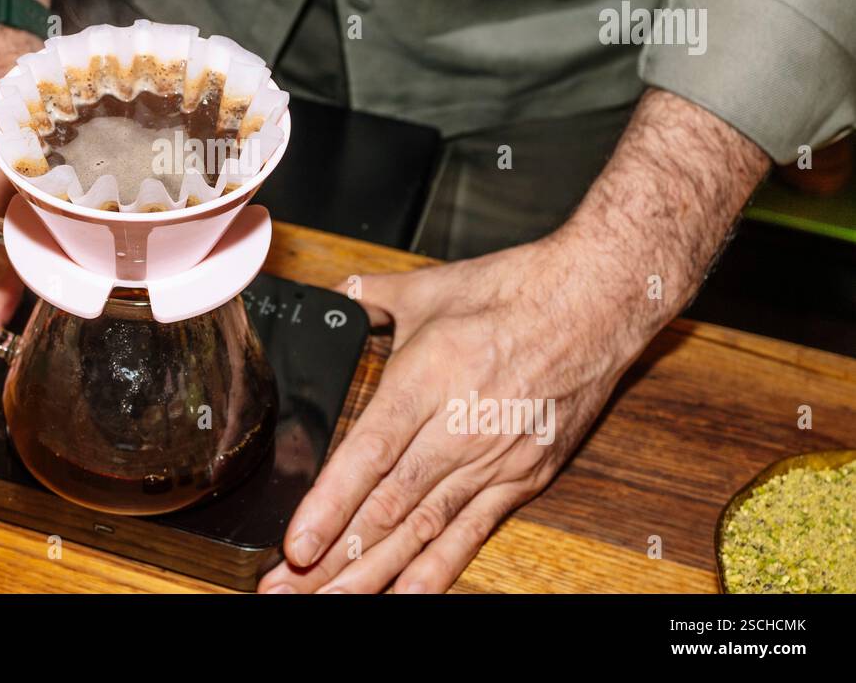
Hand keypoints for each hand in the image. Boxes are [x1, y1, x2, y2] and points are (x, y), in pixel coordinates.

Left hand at [258, 229, 649, 593]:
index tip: (298, 544)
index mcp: (428, 378)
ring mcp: (494, 458)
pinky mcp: (525, 477)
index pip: (368, 456)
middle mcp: (460, 427)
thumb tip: (328, 295)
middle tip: (290, 588)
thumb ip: (365, 295)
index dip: (330, 506)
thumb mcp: (428, 288)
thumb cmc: (515, 291)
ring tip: (332, 600)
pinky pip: (473, 532)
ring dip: (374, 572)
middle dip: (336, 555)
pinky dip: (438, 569)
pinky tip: (403, 595)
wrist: (599, 302)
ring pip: (424, 529)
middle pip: (388, 506)